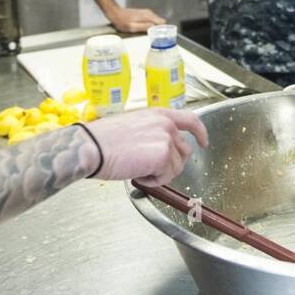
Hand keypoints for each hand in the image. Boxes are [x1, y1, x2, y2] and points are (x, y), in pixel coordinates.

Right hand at [82, 108, 208, 186]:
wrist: (91, 147)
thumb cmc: (102, 140)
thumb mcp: (132, 126)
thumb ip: (150, 133)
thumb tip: (156, 149)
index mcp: (157, 113)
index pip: (190, 120)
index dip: (200, 133)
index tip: (203, 142)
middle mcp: (165, 123)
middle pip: (184, 151)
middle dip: (172, 164)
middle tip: (152, 171)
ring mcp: (166, 138)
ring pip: (176, 167)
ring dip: (159, 174)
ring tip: (137, 169)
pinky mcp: (163, 155)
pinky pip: (166, 177)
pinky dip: (153, 181)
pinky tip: (136, 174)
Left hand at [108, 6, 165, 32]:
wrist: (115, 13)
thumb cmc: (122, 21)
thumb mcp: (132, 27)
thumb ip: (144, 27)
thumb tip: (155, 28)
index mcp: (148, 16)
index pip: (162, 23)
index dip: (162, 30)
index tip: (159, 36)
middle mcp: (149, 13)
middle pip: (160, 23)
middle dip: (158, 30)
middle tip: (153, 37)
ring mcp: (147, 13)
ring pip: (156, 22)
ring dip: (154, 28)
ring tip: (148, 35)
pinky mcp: (144, 15)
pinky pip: (151, 21)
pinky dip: (150, 26)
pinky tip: (145, 31)